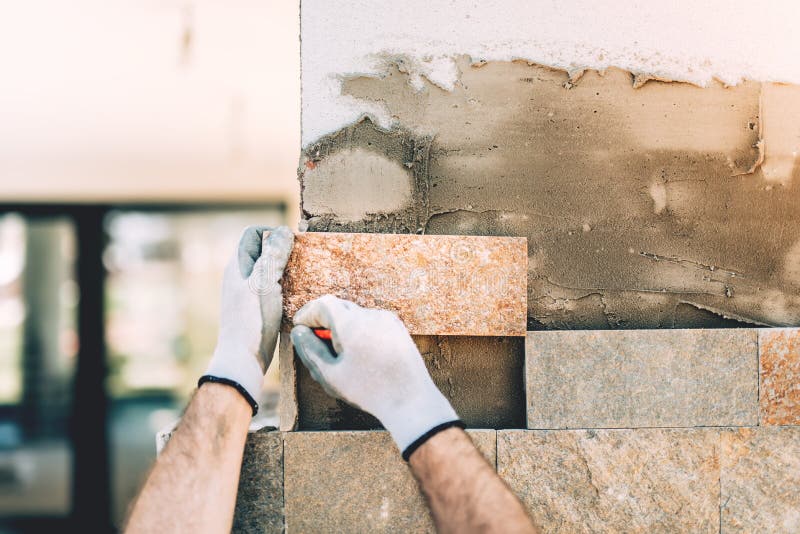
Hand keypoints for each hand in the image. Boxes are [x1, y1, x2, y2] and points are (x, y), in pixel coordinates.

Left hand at [204, 226, 293, 412]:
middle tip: (303, 259)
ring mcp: (247, 293)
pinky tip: (298, 297)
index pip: (252, 233)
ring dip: (286, 270)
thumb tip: (284, 231)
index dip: (272, 232)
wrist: (242, 359)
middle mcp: (240, 276)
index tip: (292, 243)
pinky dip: (285, 287)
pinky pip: (272, 288)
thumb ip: (273, 255)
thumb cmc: (252, 320)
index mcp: (237, 265)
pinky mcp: (256, 308)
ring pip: (269, 270)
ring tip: (304, 277)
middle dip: (282, 250)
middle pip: (262, 250)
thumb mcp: (264, 283)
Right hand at [290, 295, 458, 453]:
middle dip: (323, 321)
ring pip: (356, 316)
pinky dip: (359, 332)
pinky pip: (371, 323)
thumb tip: (298, 331)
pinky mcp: (398, 328)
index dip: (308, 314)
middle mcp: (371, 315)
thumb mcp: (329, 374)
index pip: (323, 304)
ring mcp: (387, 320)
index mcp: (352, 323)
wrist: (410, 400)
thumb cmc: (367, 390)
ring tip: (339, 356)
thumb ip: (309, 349)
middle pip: (339, 307)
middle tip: (314, 342)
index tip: (299, 327)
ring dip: (342, 328)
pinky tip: (360, 356)